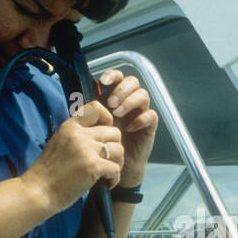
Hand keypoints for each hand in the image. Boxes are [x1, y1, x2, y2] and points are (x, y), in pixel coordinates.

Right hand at [26, 100, 122, 213]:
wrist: (38, 191)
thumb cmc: (48, 172)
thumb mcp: (58, 143)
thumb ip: (76, 136)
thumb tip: (99, 134)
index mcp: (70, 127)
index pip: (96, 108)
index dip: (107, 119)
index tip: (104, 135)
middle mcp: (79, 135)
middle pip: (114, 132)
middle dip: (115, 147)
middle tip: (109, 160)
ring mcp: (86, 150)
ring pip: (119, 149)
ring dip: (118, 163)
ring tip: (108, 173)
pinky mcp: (93, 166)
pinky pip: (116, 169)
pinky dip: (114, 179)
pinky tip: (107, 184)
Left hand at [98, 69, 158, 186]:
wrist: (114, 162)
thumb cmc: (103, 141)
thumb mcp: (94, 122)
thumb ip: (92, 106)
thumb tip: (86, 89)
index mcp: (116, 96)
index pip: (118, 77)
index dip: (113, 75)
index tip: (103, 81)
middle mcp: (130, 100)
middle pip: (133, 82)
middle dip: (121, 90)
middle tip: (111, 103)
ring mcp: (141, 111)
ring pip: (143, 95)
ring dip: (129, 102)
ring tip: (117, 114)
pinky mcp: (149, 125)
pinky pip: (151, 115)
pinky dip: (140, 119)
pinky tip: (129, 128)